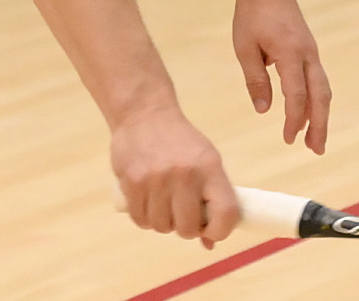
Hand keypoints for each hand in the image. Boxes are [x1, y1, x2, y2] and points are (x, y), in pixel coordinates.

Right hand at [112, 104, 240, 248]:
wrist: (145, 114)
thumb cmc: (181, 143)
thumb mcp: (205, 161)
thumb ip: (212, 199)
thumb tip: (209, 244)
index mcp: (210, 167)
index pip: (226, 213)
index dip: (221, 231)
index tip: (211, 231)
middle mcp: (185, 174)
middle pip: (188, 228)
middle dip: (186, 228)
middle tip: (182, 214)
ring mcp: (157, 179)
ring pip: (162, 227)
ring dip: (163, 222)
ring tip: (163, 203)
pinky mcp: (133, 182)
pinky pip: (141, 220)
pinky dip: (145, 217)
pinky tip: (148, 201)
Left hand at [232, 0, 330, 152]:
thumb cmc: (251, 15)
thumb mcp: (245, 48)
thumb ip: (255, 79)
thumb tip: (264, 110)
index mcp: (290, 53)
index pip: (297, 95)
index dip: (294, 120)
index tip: (288, 139)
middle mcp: (307, 54)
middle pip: (320, 96)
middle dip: (320, 125)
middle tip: (316, 150)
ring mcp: (312, 52)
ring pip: (323, 89)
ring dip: (321, 115)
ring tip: (315, 140)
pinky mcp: (309, 50)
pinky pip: (318, 80)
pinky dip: (317, 100)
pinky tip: (310, 113)